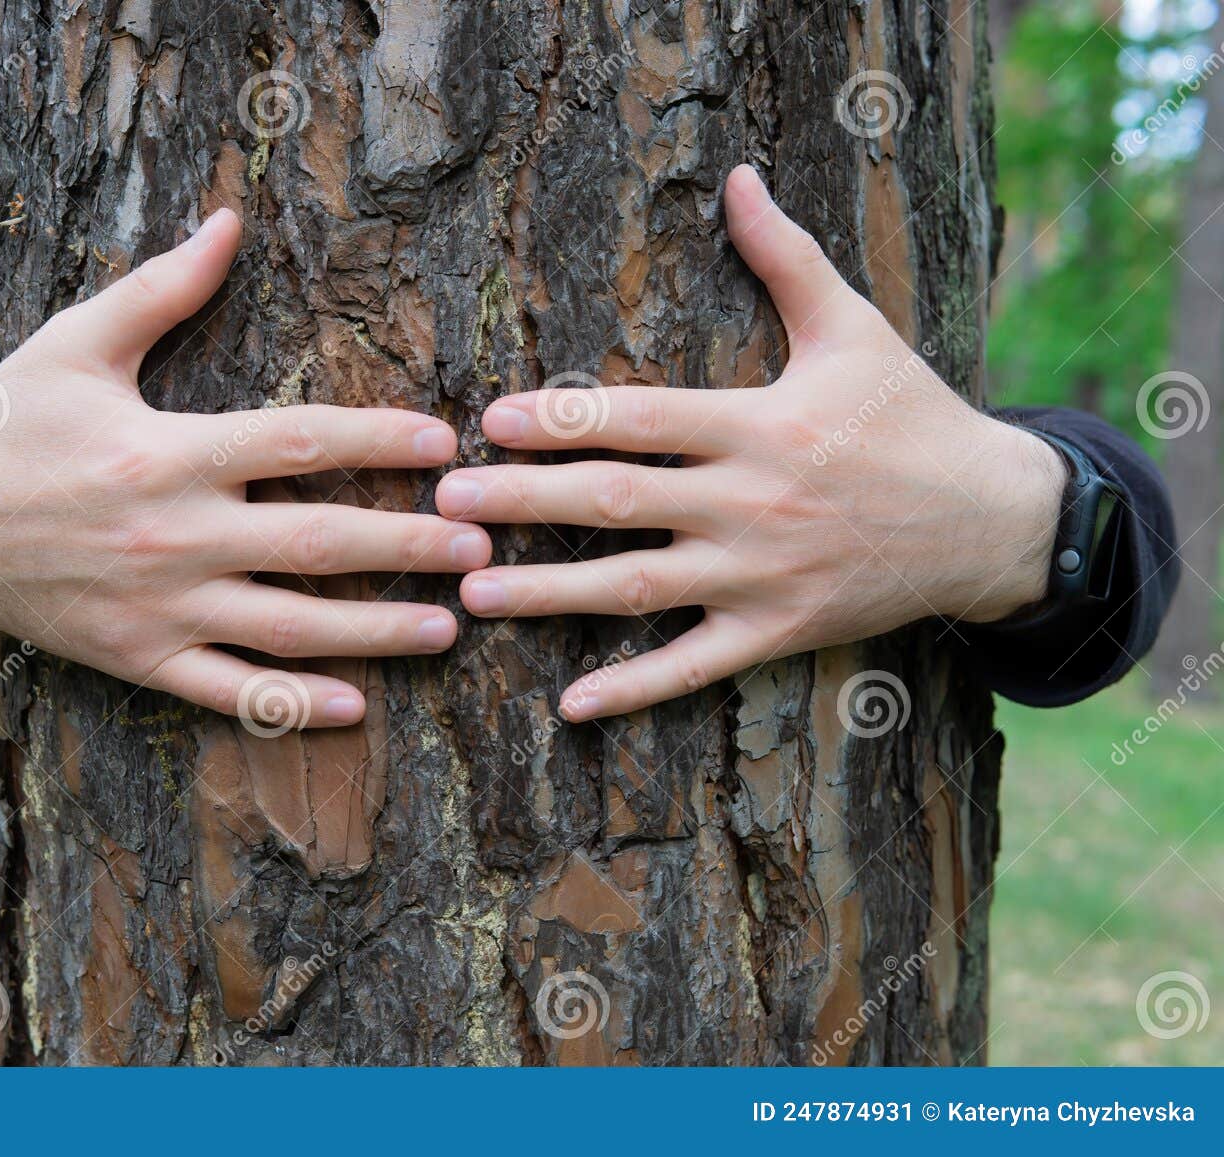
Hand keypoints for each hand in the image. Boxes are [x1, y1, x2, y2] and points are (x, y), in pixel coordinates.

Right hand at [0, 209, 490, 728]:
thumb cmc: (7, 424)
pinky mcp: (136, 658)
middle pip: (316, 543)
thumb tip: (228, 219)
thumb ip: (162, 288)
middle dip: (409, 546)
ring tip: (449, 627)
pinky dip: (291, 704)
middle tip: (483, 546)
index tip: (445, 443)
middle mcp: (173, 533)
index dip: (379, 442)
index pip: (299, 444)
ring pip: (289, 628)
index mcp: (168, 451)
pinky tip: (356, 705)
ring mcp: (157, 606)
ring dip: (378, 631)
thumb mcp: (77, 342)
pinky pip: (226, 690)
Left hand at [435, 165, 1065, 722]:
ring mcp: (761, 577)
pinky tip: (570, 706)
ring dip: (552, 593)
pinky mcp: (777, 633)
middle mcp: (752, 503)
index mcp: (761, 424)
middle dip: (525, 502)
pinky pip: (694, 666)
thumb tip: (739, 178)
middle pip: (618, 502)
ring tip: (473, 594)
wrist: (992, 520)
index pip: (642, 420)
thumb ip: (786, 257)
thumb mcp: (855, 328)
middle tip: (446, 506)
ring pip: (638, 588)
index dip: (560, 421)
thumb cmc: (912, 417)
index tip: (486, 422)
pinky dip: (634, 689)